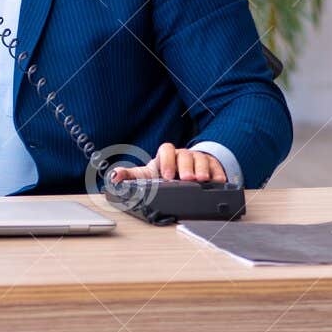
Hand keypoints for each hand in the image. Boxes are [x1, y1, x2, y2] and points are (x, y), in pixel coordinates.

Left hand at [111, 143, 226, 184]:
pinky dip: (217, 174)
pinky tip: (218, 181)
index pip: (166, 149)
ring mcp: (198, 160)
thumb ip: (130, 176)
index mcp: (166, 156)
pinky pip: (216, 167)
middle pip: (185, 155)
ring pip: (201, 159)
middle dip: (186, 166)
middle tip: (187, 178)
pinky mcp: (211, 166)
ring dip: (201, 170)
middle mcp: (183, 155)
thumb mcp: (146, 176)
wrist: (183, 174)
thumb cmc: (163, 175)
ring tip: (202, 180)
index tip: (167, 175)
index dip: (167, 160)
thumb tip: (114, 177)